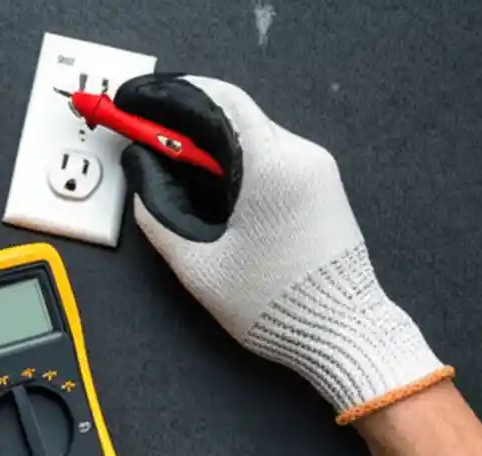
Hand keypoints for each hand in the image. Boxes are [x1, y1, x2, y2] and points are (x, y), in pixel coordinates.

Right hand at [118, 74, 451, 423]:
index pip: (219, 100)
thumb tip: (141, 173)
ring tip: (171, 166)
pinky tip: (210, 186)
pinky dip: (235, 162)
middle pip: (234, 117)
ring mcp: (318, 170)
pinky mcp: (322, 187)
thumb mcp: (200, 267)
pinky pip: (272, 157)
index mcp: (274, 166)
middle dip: (185, 123)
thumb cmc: (274, 305)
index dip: (170, 95)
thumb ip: (160, 214)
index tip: (137, 103)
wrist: (344, 334)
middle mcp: (302, 155)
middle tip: (144, 137)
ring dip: (210, 145)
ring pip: (252, 137)